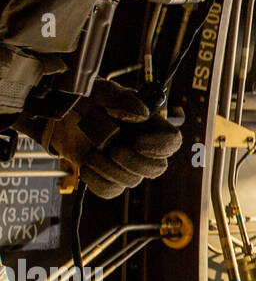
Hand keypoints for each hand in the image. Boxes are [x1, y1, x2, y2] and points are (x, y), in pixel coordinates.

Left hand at [17, 79, 181, 198]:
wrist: (58, 114)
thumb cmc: (84, 98)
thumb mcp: (101, 90)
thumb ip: (121, 98)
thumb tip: (142, 113)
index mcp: (148, 124)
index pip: (171, 141)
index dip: (160, 146)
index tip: (138, 142)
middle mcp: (141, 146)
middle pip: (156, 168)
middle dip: (134, 164)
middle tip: (114, 150)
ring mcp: (124, 163)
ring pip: (131, 181)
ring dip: (109, 170)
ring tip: (92, 153)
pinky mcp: (106, 176)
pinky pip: (110, 190)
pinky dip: (97, 182)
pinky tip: (87, 167)